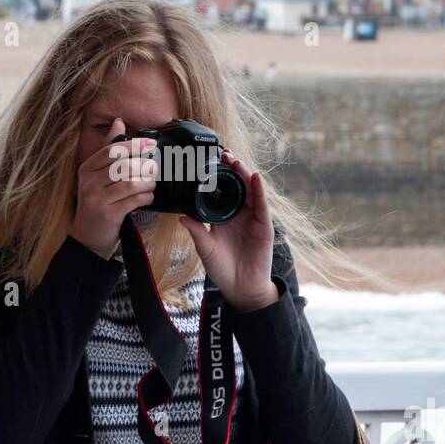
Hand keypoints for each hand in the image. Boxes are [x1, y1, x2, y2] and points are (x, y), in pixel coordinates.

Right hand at [68, 118, 157, 259]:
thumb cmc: (97, 201)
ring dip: (148, 183)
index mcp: (86, 168)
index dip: (134, 145)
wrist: (88, 235)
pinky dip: (146, 197)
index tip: (150, 143)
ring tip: (151, 184)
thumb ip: (108, 148)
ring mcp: (97, 199)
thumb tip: (118, 122)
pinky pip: (134, 200)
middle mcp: (89, 182)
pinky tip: (147, 197)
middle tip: (153, 169)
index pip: (112, 150)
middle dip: (144, 166)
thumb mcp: (97, 174)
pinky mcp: (108, 214)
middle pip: (124, 165)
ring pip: (132, 183)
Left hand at [179, 152, 278, 310]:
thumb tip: (180, 217)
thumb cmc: (223, 269)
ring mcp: (253, 219)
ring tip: (236, 161)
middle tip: (223, 153)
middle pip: (238, 185)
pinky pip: (262, 205)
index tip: (209, 161)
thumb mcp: (205, 249)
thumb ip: (196, 232)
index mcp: (224, 217)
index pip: (222, 191)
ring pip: (251, 191)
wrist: (241, 289)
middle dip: (232, 169)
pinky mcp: (264, 226)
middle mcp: (239, 214)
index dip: (218, 176)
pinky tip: (255, 178)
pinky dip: (259, 190)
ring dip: (244, 174)